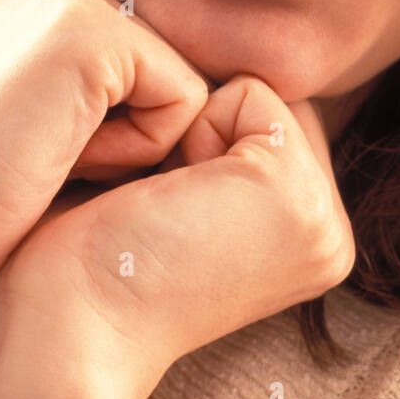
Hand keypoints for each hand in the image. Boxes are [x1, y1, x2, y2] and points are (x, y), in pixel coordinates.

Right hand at [0, 0, 210, 321]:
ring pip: (183, 84)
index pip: (153, 59)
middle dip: (127, 130)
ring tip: (47, 152)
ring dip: (131, 145)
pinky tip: (59, 154)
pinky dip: (135, 151)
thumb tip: (189, 86)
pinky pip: (186, 101)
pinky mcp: (91, 25)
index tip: (37, 143)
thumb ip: (98, 79)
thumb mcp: (42, 109)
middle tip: (42, 153)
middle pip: (173, 66)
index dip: (116, 126)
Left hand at [0, 76, 356, 398]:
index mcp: (314, 238)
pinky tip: (169, 197)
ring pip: (260, 91)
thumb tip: (224, 71)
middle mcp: (332, 233)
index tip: (164, 212)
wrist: (66, 327)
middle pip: (272, 100)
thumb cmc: (94, 259)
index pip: (270, 120)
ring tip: (165, 203)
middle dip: (204, 124)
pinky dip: (193, 126)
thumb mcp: (183, 195)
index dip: (198, 137)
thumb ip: (228, 145)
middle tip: (161, 206)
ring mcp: (324, 218)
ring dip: (195, 126)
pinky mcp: (296, 195)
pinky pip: (247, 91)